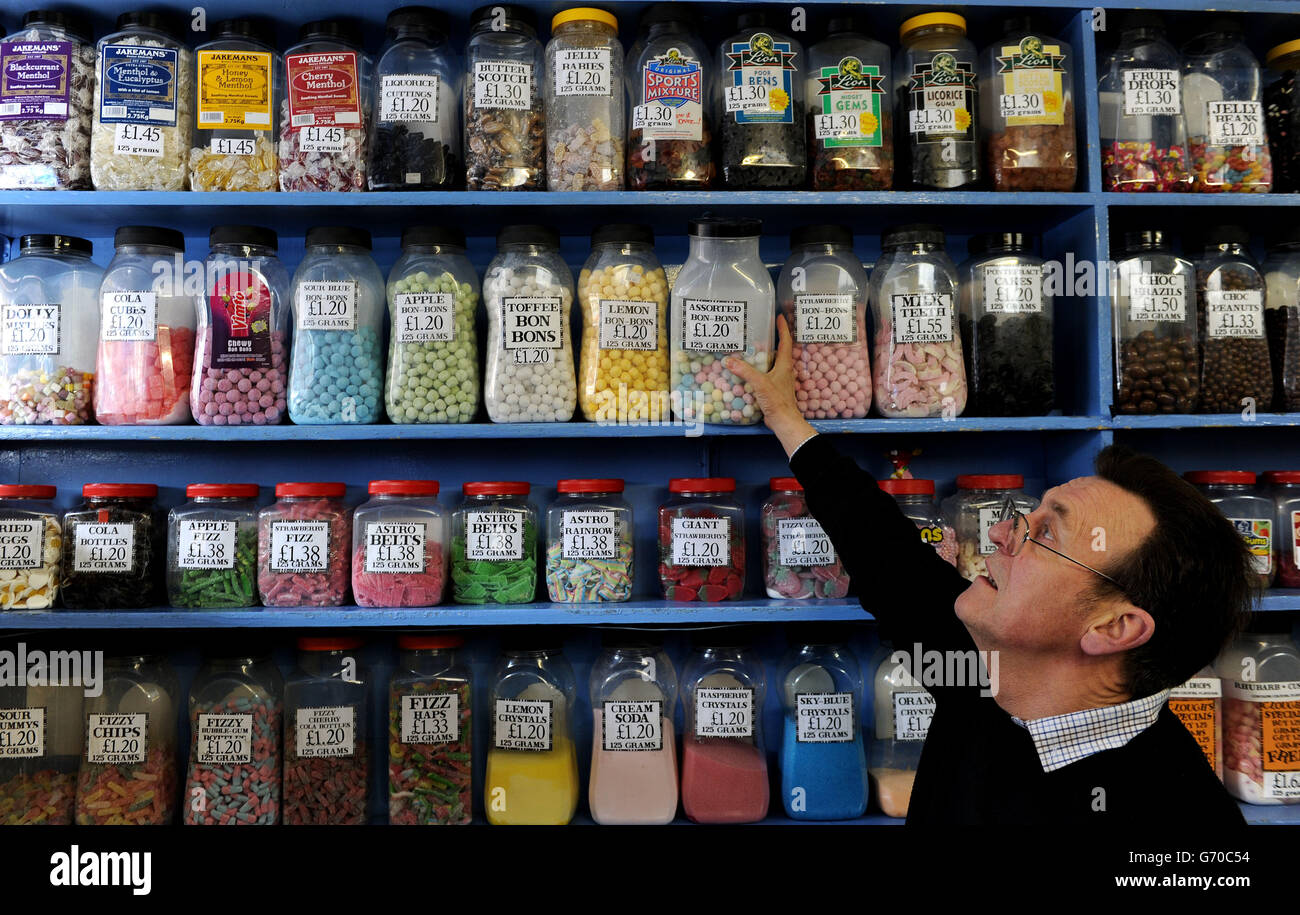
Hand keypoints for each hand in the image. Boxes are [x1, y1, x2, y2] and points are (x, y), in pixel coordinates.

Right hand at [725, 315, 815, 454]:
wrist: (783, 421)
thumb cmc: (777, 401)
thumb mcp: (760, 383)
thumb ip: (745, 371)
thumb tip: (729, 360)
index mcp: (785, 365)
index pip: (786, 341)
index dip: (783, 328)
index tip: (779, 317)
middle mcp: (784, 370)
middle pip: (780, 351)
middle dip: (772, 340)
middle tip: (761, 331)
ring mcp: (780, 380)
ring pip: (773, 363)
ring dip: (765, 355)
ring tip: (752, 349)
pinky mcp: (774, 389)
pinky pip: (767, 374)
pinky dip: (759, 369)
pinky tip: (749, 371)